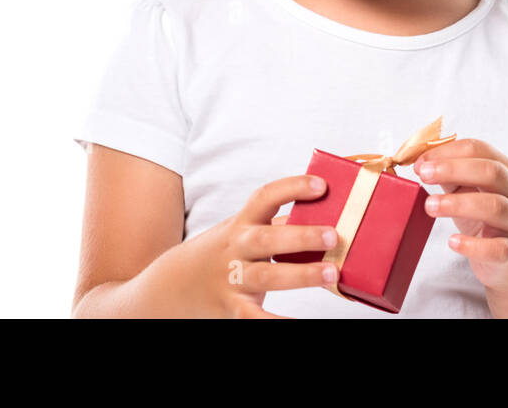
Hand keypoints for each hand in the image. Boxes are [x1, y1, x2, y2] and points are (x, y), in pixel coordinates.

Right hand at [189, 174, 340, 317]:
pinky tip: (299, 323)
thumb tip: (325, 215)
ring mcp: (232, 278)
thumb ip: (279, 224)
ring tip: (330, 273)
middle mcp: (236, 248)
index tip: (321, 185)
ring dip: (300, 274)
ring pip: (266, 276)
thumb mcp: (243, 231)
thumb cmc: (224, 253)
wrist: (173, 285)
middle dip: (301, 236)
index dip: (292, 188)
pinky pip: (254, 317)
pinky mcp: (232, 308)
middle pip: (266, 239)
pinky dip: (275, 322)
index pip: (265, 197)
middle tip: (333, 236)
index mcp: (242, 223)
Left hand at [414, 138, 507, 293]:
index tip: (421, 163)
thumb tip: (421, 164)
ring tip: (430, 206)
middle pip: (491, 172)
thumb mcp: (469, 189)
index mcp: (504, 170)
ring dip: (458, 204)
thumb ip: (449, 175)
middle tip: (424, 176)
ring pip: (495, 207)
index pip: (479, 149)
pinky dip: (473, 245)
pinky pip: (497, 248)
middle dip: (453, 170)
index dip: (447, 152)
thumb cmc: (484, 216)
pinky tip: (453, 241)